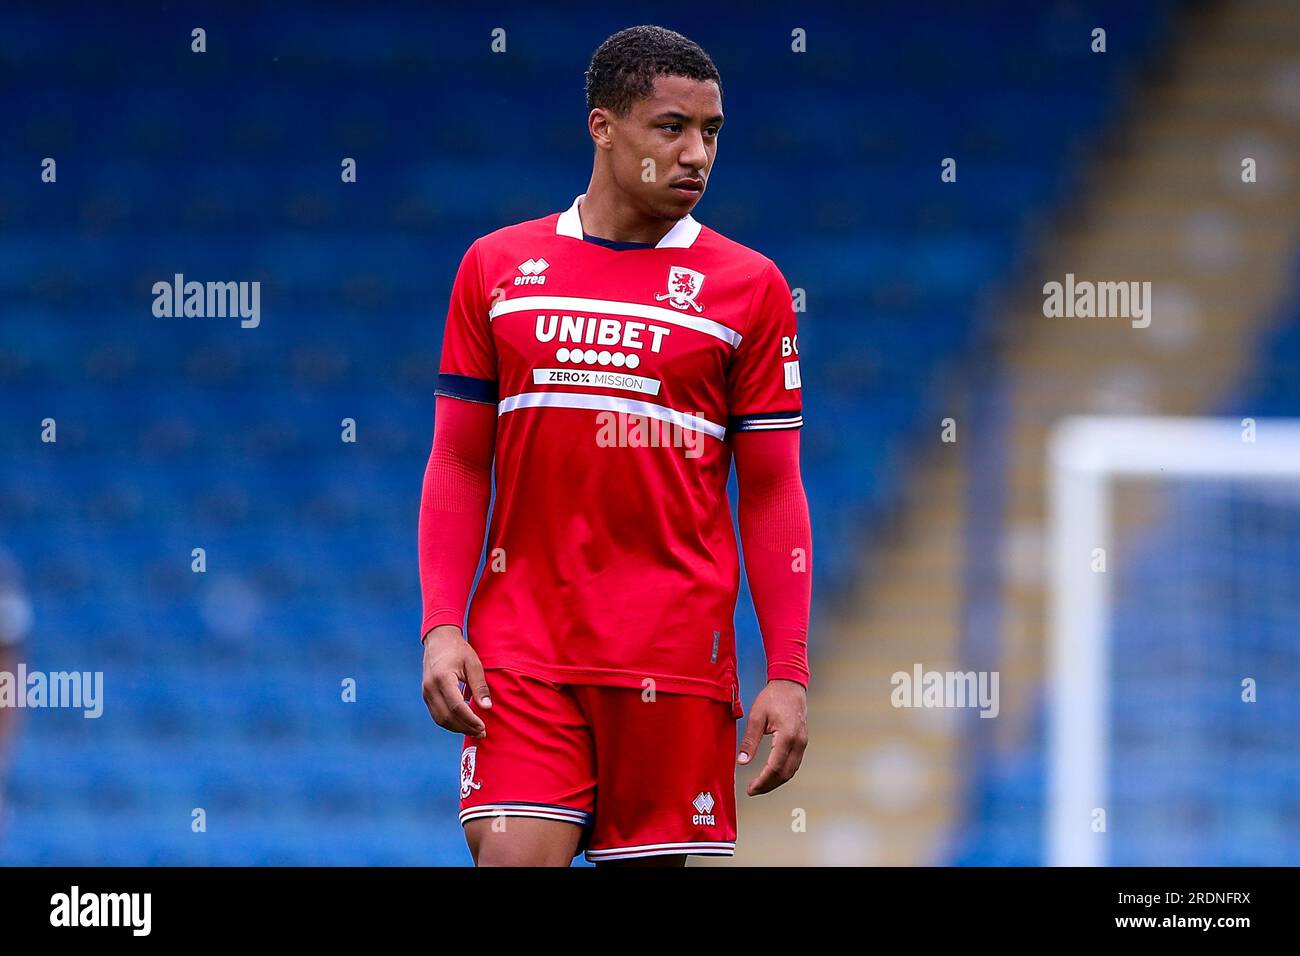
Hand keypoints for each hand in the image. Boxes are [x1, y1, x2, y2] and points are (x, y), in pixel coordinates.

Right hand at [421, 625, 491, 737]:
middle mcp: (430, 688)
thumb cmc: (458, 650)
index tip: (483, 726)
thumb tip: (486, 707)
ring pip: (440, 719)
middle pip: (446, 717)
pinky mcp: (426, 695)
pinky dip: (450, 722)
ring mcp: (426, 693)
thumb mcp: (473, 664)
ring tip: (475, 730)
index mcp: (443, 678)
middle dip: (465, 728)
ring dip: (457, 728)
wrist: (439, 640)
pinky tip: (464, 723)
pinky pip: (437, 715)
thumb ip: (480, 686)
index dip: (470, 720)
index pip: (456, 706)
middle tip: (482, 732)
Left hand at [737, 679, 807, 795]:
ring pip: (791, 771)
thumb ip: (750, 741)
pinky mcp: (802, 742)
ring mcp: (802, 743)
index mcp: (786, 736)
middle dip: (768, 785)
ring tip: (759, 786)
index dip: (763, 781)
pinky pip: (794, 764)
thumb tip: (742, 761)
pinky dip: (782, 773)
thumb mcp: (756, 717)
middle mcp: (798, 742)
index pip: (775, 767)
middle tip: (752, 790)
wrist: (790, 686)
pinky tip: (771, 775)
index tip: (751, 789)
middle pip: (785, 774)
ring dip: (775, 781)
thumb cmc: (772, 698)